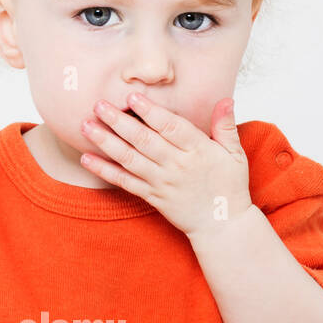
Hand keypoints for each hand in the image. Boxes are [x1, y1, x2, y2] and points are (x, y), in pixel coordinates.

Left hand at [80, 93, 252, 237]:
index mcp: (198, 150)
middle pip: (144, 140)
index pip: (171, 127)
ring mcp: (162, 183)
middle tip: (98, 104)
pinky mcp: (152, 197)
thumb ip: (226, 126)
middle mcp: (177, 166)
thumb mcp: (235, 155)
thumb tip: (225, 99)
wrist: (221, 226)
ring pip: (130, 159)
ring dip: (106, 142)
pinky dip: (105, 171)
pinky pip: (125, 182)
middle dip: (119, 121)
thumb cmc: (229, 187)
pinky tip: (87, 158)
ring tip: (86, 126)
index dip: (150, 111)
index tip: (131, 96)